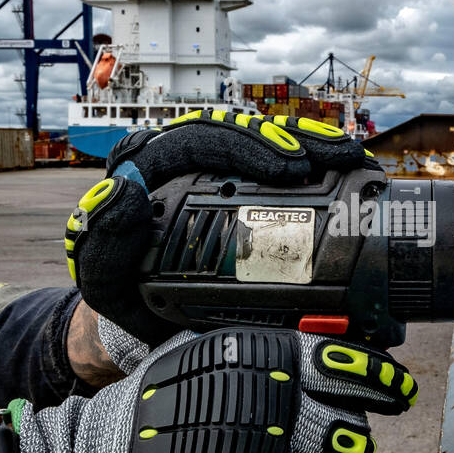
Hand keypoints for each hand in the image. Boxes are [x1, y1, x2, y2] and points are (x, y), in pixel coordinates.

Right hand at [14, 326, 417, 452]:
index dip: (381, 383)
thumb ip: (264, 349)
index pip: (346, 367)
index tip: (399, 393)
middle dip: (343, 440)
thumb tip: (327, 343)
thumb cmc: (155, 406)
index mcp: (266, 367)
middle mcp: (273, 416)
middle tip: (329, 442)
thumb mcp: (204, 350)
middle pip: (347, 432)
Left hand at [64, 111, 379, 343]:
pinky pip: (285, 160)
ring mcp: (223, 172)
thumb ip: (103, 243)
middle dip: (286, 141)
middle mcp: (190, 161)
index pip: (200, 137)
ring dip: (310, 143)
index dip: (245, 145)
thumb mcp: (106, 279)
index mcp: (153, 168)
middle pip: (241, 131)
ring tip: (346, 160)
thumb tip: (124, 189)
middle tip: (319, 166)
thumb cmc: (128, 293)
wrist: (154, 320)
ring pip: (265, 138)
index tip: (282, 169)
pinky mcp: (249, 186)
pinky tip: (350, 164)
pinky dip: (319, 160)